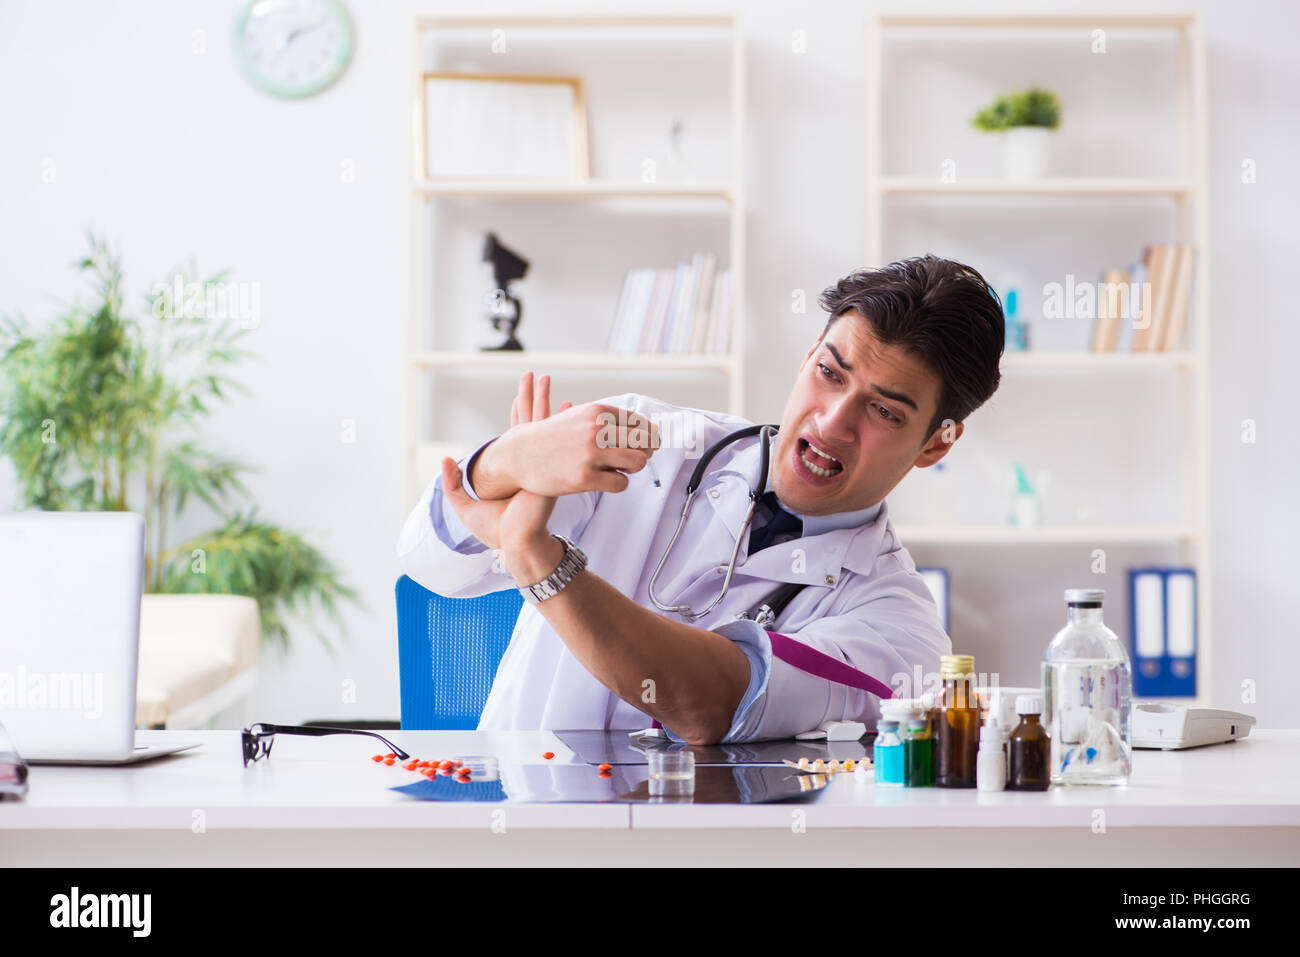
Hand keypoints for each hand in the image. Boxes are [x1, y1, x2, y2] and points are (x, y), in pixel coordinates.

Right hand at [473, 372, 660, 498]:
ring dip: (634, 468)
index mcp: (597, 412)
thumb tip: (650, 431)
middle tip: (637, 459)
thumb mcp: (580, 417)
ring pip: (637, 462)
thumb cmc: (553, 437)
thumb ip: (610, 421)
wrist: (519, 455)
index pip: (640, 423)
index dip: (649, 435)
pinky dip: (619, 483)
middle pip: (644, 442)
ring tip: (622, 469)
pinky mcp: (584, 478)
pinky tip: (608, 480)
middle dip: (646, 452)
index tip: (649, 444)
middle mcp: (596, 430)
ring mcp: (590, 454)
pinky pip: (621, 483)